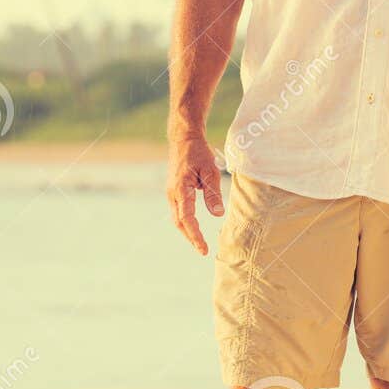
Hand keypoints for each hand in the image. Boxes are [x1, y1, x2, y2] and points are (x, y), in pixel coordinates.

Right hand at [167, 134, 224, 254]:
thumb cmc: (198, 153)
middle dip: (191, 237)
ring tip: (199, 242)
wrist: (184, 138)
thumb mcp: (210, 171)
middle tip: (203, 250)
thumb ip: (213, 193)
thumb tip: (217, 214)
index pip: (187, 219)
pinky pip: (178, 210)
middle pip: (179, 222)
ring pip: (177, 218)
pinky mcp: (173, 190)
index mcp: (181, 189)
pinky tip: (194, 226)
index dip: (195, 236)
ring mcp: (171, 192)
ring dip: (187, 230)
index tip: (204, 249)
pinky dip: (185, 221)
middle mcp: (173, 193)